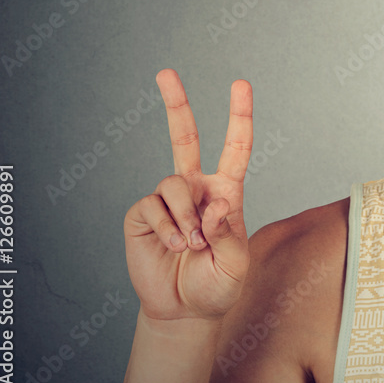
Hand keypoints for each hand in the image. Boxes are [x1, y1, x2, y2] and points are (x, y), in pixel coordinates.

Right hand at [123, 69, 252, 321]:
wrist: (185, 310)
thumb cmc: (218, 284)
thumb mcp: (236, 263)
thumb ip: (230, 233)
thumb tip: (213, 203)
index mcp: (226, 191)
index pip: (236, 147)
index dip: (239, 115)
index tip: (240, 83)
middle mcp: (196, 188)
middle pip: (184, 137)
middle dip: (176, 103)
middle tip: (165, 72)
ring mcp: (168, 199)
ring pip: (174, 183)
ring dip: (185, 217)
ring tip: (191, 245)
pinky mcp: (144, 213)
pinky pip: (154, 206)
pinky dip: (167, 229)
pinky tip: (172, 246)